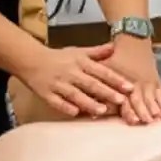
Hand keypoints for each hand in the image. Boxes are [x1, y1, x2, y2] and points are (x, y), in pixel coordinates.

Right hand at [13, 42, 133, 118]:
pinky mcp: (45, 93)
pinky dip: (65, 107)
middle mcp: (71, 73)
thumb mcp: (79, 51)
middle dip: (107, 92)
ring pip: (75, 94)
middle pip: (91, 84)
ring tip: (102, 111)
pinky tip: (76, 113)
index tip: (130, 87)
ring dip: (88, 102)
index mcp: (81, 62)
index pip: (102, 72)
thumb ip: (97, 52)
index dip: (116, 79)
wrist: (30, 60)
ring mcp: (58, 84)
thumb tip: (115, 47)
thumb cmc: (59, 57)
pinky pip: (56, 102)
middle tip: (122, 101)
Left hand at [105, 36, 160, 123]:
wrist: (133, 41)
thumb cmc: (115, 57)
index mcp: (125, 81)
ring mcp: (149, 81)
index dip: (131, 110)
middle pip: (143, 99)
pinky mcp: (156, 79)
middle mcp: (139, 82)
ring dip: (160, 107)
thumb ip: (97, 87)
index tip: (134, 121)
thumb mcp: (103, 69)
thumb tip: (86, 103)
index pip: (128, 99)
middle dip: (147, 111)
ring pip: (155, 96)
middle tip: (150, 122)